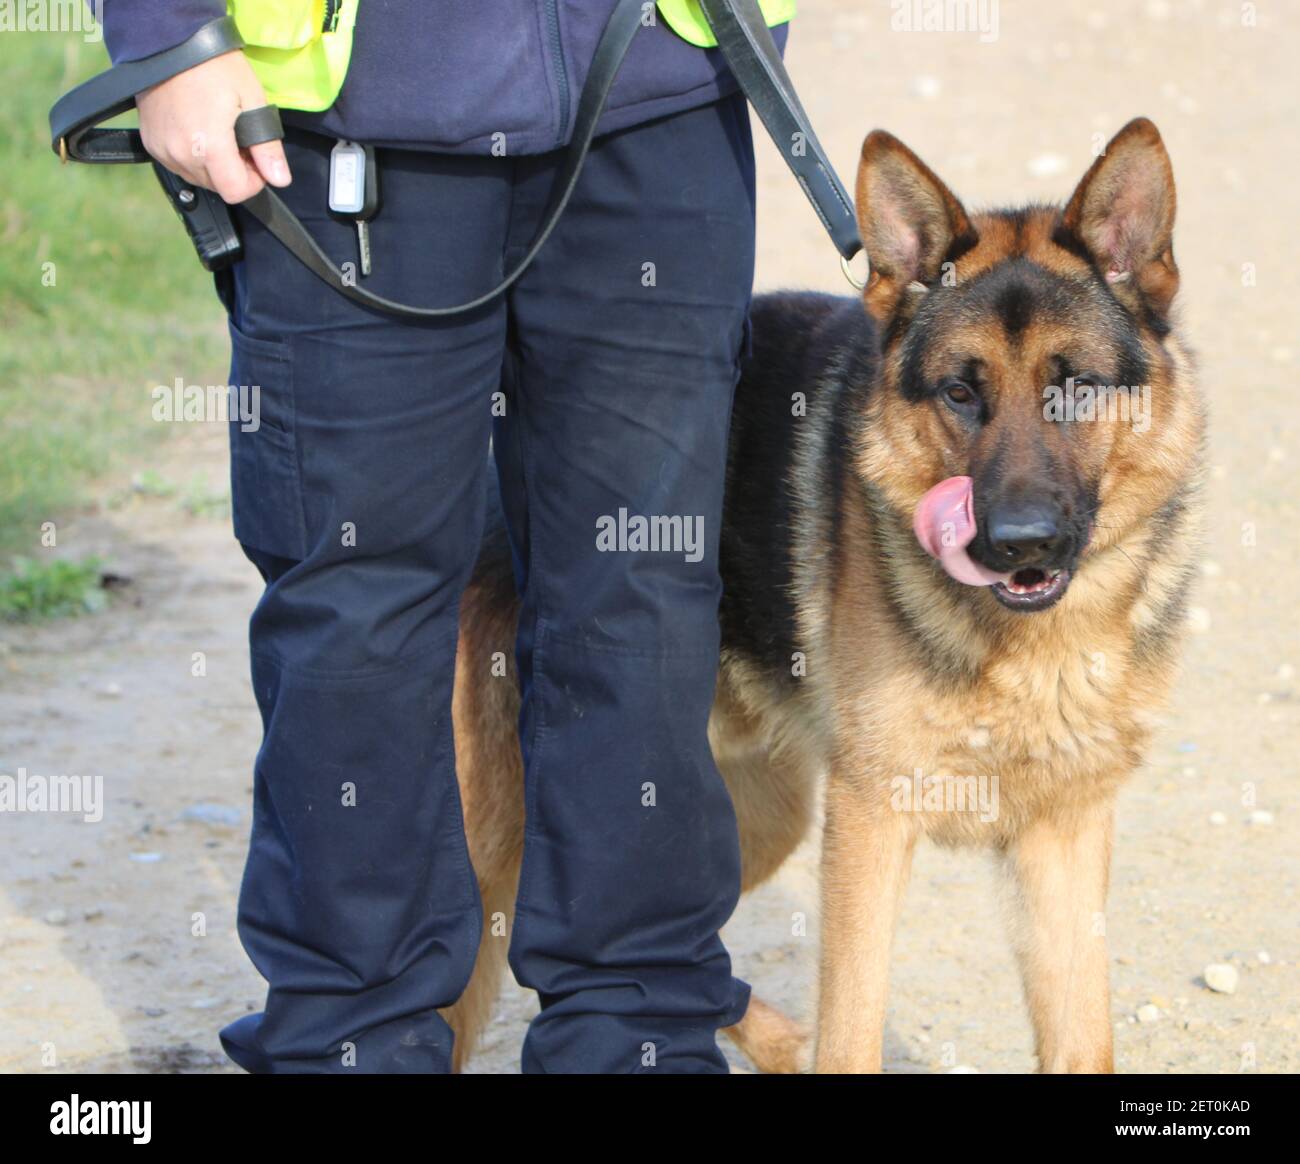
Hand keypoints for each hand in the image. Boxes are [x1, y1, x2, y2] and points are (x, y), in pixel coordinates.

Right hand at [136, 49, 290, 202]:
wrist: (170, 42)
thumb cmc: (213, 66)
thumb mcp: (252, 101)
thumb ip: (267, 147)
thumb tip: (280, 179)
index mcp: (209, 147)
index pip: (236, 192)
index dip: (253, 182)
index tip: (256, 163)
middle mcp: (181, 154)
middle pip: (218, 187)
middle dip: (234, 172)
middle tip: (238, 142)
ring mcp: (163, 150)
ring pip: (198, 178)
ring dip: (213, 167)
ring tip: (218, 134)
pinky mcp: (151, 143)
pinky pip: (178, 165)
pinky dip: (192, 157)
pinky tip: (197, 132)